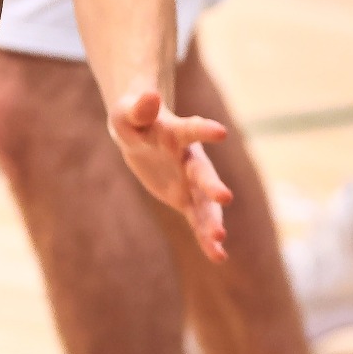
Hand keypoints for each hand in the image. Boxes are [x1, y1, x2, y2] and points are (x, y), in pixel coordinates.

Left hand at [109, 90, 231, 261]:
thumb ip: (138, 108)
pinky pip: (197, 220)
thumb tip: (151, 96)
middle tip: (225, 197)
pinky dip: (206, 238)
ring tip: (219, 241)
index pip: (191, 129)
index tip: (221, 131)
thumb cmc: (133, 119)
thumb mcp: (127, 114)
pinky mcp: (186, 199)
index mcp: (176, 132)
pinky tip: (218, 257)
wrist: (140, 135)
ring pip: (204, 203)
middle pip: (203, 173)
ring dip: (211, 221)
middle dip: (212, 185)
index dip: (204, 130)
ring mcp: (191, 181)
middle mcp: (190, 158)